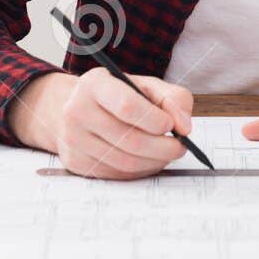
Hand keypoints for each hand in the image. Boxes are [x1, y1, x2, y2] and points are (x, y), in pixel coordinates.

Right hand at [9, 68, 194, 179]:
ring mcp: (73, 139)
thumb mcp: (145, 85)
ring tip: (166, 153)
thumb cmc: (118, 94)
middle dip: (163, 147)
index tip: (171, 125)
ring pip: (125, 162)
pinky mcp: (76, 162)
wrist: (76, 108)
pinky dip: (140, 170)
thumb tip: (184, 127)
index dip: (155, 120)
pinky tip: (148, 159)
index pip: (127, 106)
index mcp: (94, 84)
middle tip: (180, 146)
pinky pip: (117, 174)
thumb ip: (172, 98)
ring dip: (155, 161)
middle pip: (130, 140)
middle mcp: (77, 111)